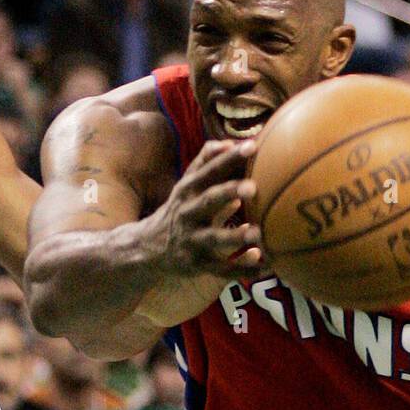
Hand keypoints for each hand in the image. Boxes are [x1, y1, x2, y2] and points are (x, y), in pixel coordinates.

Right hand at [142, 138, 264, 282]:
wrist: (148, 247)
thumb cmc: (179, 210)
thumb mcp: (186, 185)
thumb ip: (206, 163)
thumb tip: (230, 141)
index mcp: (188, 190)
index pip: (209, 169)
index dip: (229, 158)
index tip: (252, 146)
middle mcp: (188, 213)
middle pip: (209, 200)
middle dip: (229, 192)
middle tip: (253, 187)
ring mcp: (192, 240)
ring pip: (214, 238)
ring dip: (235, 236)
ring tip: (257, 233)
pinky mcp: (197, 264)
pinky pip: (221, 268)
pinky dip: (241, 267)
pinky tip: (262, 263)